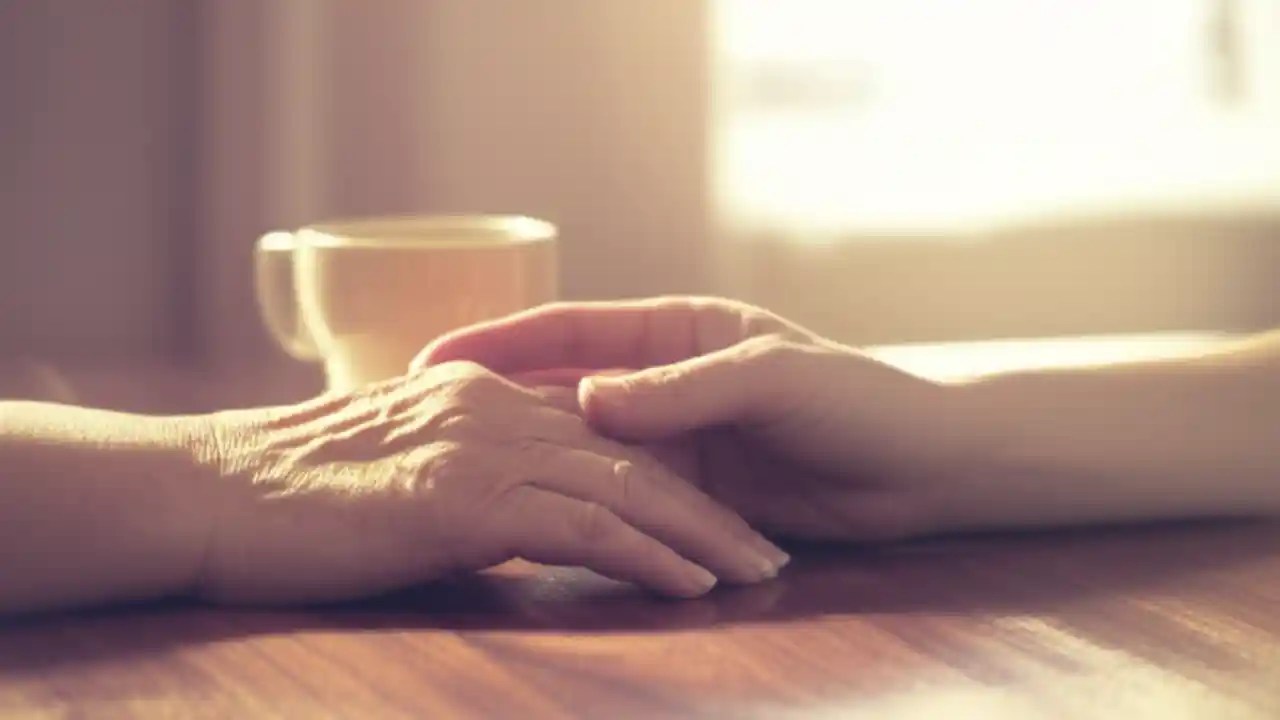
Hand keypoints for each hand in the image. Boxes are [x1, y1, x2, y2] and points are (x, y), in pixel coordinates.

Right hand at [195, 361, 787, 603]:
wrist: (211, 493)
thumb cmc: (292, 495)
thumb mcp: (394, 470)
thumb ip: (462, 478)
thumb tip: (509, 525)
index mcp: (483, 392)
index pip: (602, 431)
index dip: (669, 472)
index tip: (720, 515)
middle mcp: (496, 407)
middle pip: (635, 454)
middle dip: (710, 508)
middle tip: (767, 552)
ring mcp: (485, 447)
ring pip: (626, 487)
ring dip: (700, 536)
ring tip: (758, 575)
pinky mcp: (469, 498)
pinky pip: (584, 527)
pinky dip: (647, 557)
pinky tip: (691, 588)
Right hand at [417, 297, 979, 540]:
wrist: (925, 469)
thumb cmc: (861, 404)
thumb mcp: (771, 383)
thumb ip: (682, 391)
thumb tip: (586, 402)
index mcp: (678, 333)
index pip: (570, 331)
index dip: (499, 342)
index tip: (432, 360)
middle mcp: (667, 383)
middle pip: (562, 391)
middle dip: (496, 407)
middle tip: (423, 429)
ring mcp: (677, 442)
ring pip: (585, 454)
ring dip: (532, 465)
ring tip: (460, 486)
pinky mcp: (695, 495)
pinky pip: (624, 504)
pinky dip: (588, 514)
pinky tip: (537, 527)